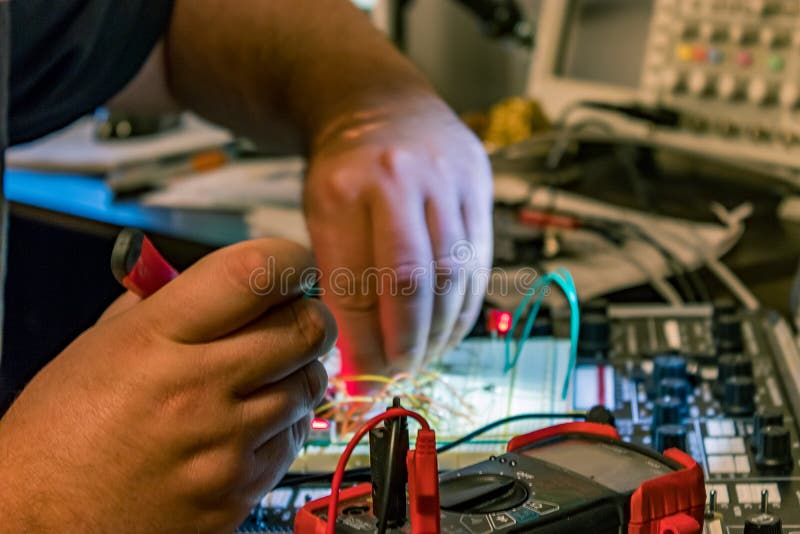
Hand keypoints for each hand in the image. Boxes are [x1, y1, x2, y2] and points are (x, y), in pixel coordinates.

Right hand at [0, 239, 335, 532]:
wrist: (40, 522)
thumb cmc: (60, 433)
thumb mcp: (103, 344)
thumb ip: (170, 302)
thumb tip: (232, 280)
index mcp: (158, 339)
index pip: (259, 272)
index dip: (291, 260)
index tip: (294, 266)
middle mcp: (198, 389)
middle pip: (306, 327)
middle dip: (308, 314)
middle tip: (291, 317)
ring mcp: (223, 445)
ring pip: (310, 383)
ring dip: (296, 370)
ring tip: (257, 376)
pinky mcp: (238, 491)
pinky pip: (293, 438)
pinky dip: (282, 422)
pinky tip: (245, 423)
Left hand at [304, 97, 492, 376]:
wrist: (382, 105)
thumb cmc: (343, 170)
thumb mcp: (319, 214)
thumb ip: (339, 278)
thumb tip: (357, 359)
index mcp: (343, 189)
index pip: (356, 286)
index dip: (361, 345)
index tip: (359, 384)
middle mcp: (399, 179)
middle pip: (412, 284)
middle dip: (406, 344)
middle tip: (395, 377)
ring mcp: (446, 178)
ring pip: (453, 276)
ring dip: (439, 332)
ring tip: (421, 360)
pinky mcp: (478, 183)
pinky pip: (478, 261)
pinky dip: (464, 306)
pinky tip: (447, 330)